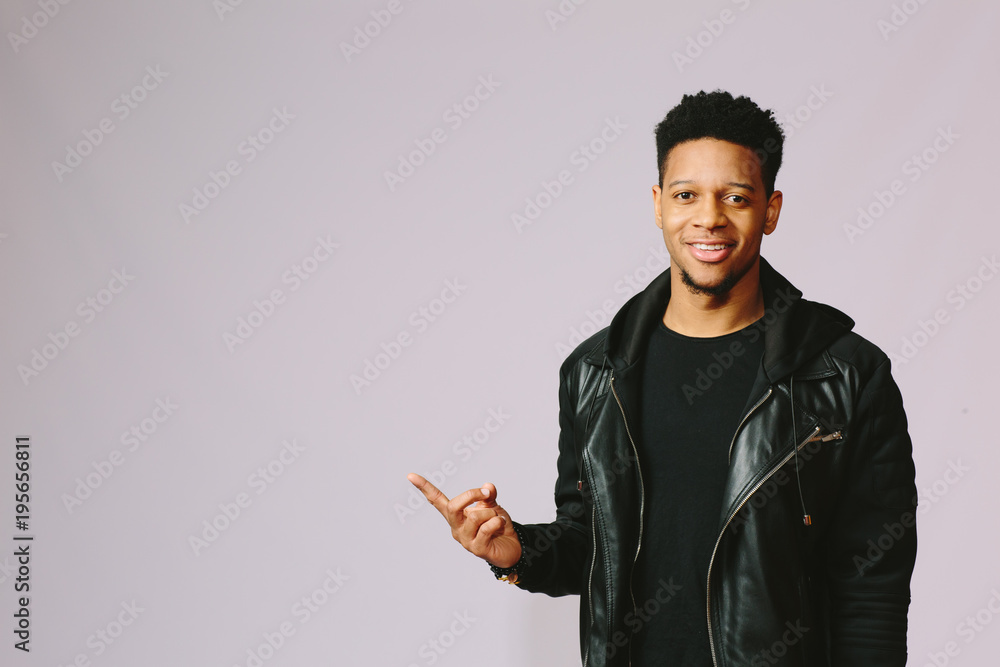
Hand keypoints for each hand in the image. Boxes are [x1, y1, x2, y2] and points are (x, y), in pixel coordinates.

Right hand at [407, 473, 521, 568]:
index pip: (436, 500)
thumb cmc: (498, 526)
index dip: (424, 488)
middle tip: (486, 494)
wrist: (512, 547)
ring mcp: (465, 540)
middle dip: (471, 495)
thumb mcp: (492, 505)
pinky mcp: (477, 549)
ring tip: (498, 518)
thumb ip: (488, 495)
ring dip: (491, 512)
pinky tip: (501, 524)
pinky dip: (497, 521)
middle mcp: (456, 527)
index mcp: (456, 515)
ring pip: (475, 516)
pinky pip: (486, 528)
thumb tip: (487, 486)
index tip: (410, 475)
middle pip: (453, 506)